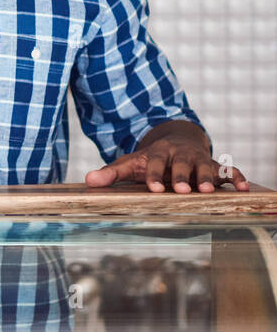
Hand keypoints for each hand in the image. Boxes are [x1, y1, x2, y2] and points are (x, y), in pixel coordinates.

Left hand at [86, 129, 248, 193]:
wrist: (176, 140)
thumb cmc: (150, 159)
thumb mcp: (130, 163)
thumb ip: (111, 173)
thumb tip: (87, 181)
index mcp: (157, 153)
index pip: (154, 163)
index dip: (154, 176)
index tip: (154, 189)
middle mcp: (180, 155)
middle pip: (182, 164)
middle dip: (183, 176)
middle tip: (183, 190)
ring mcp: (199, 159)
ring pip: (206, 166)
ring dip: (208, 178)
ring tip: (209, 191)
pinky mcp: (216, 165)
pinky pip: (229, 170)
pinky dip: (237, 177)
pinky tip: (244, 188)